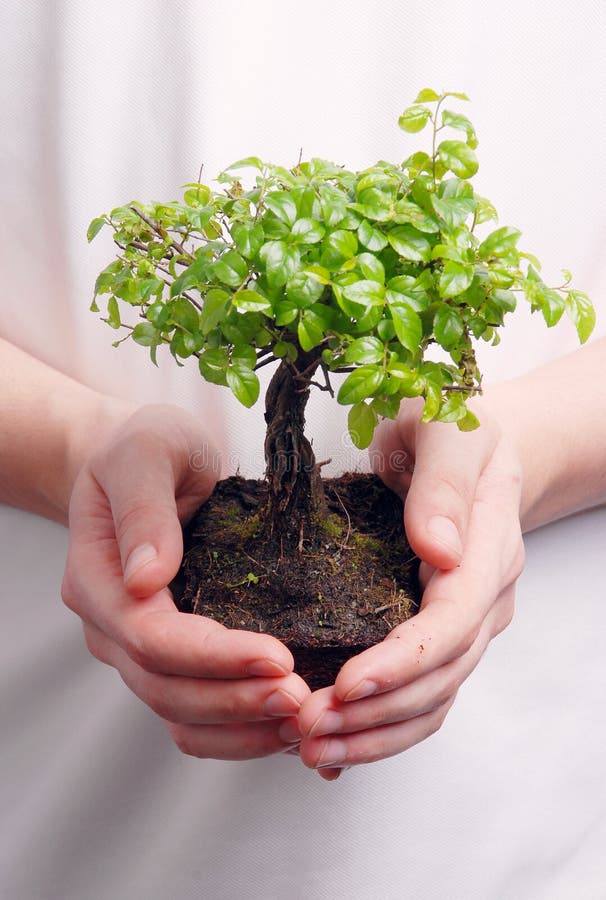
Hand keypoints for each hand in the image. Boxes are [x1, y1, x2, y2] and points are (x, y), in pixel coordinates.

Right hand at [62, 404, 308, 759]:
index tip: (278, 657)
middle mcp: (111, 626)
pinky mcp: (170, 657)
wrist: (142, 462)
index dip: (214, 657)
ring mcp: (137, 647)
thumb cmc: (147, 448)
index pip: (150, 638)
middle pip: (166, 689)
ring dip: (240, 728)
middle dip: (235, 701)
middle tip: (303, 700)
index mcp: (98, 579)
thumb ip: (145, 508)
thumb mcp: (147, 451)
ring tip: (302, 722)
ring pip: (179, 715)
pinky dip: (237, 730)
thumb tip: (147, 578)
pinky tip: (284, 724)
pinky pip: (195, 714)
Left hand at [294, 398, 524, 778]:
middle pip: (442, 676)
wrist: (470, 446)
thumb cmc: (448, 426)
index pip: (454, 620)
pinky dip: (380, 729)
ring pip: (432, 699)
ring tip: (312, 749)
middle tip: (308, 729)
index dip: (405, 660)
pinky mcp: (438, 634)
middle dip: (378, 712)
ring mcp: (464, 622)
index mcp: (487, 548)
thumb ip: (444, 482)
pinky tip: (334, 749)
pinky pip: (418, 695)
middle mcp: (483, 597)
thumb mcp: (445, 429)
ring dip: (374, 734)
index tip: (349, 683)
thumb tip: (438, 550)